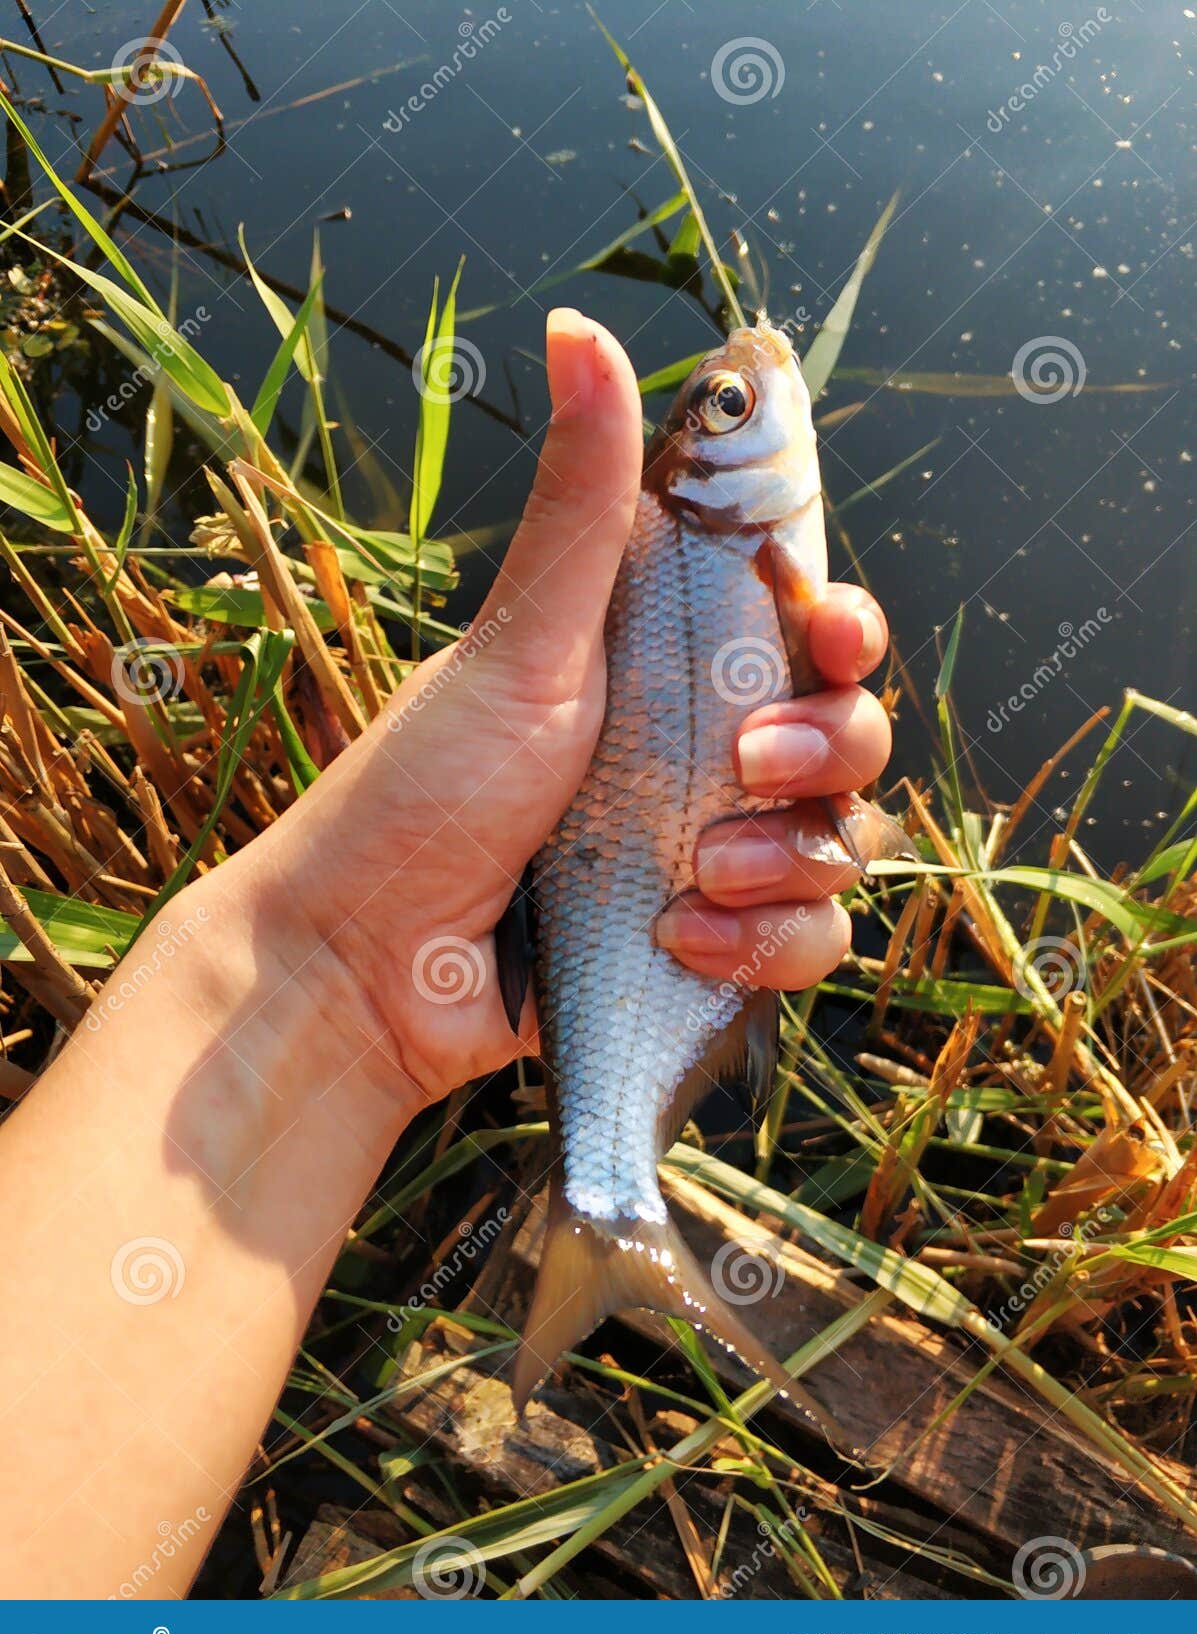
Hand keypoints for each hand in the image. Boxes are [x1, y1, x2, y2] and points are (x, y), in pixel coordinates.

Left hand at [262, 310, 892, 1109]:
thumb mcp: (520, 640)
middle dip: (826, 746)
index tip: (832, 630)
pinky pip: (806, 941)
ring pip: (842, 844)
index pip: (805, 630)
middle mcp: (702, 757)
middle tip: (745, 762)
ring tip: (697, 874)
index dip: (845, 625)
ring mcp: (709, 856)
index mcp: (668, 669)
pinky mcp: (708, 953)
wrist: (366, 964)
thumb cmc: (425, 789)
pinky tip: (681, 940)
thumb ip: (582, 503)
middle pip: (850, 733)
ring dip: (791, 858)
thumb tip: (580, 325)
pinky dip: (765, 944)